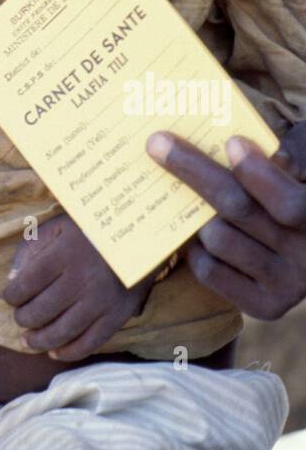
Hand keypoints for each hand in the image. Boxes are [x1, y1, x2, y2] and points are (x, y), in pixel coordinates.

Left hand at [3, 213, 156, 360]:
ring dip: (39, 341)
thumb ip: (31, 248)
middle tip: (20, 318)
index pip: (26, 285)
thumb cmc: (91, 231)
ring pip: (61, 333)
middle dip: (23, 319)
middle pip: (41, 312)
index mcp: (65, 254)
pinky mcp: (118, 316)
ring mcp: (101, 301)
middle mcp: (82, 280)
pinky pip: (89, 344)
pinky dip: (68, 352)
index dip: (12, 296)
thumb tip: (12, 281)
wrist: (140, 237)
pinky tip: (54, 351)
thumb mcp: (58, 227)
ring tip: (28, 340)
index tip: (10, 296)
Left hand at [146, 125, 305, 319]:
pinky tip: (198, 236)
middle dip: (193, 171)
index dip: (258, 173)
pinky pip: (210, 271)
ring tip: (189, 195)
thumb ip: (287, 155)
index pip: (287, 203)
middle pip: (238, 209)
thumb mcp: (303, 169)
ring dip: (196, 214)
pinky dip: (195, 250)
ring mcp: (287, 285)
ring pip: (218, 238)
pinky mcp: (265, 306)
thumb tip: (239, 148)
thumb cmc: (298, 190)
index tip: (230, 143)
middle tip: (158, 144)